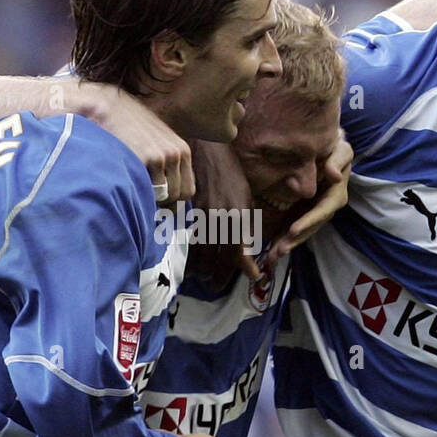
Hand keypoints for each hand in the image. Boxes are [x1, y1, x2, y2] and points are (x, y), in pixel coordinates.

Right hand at [85, 85, 193, 203]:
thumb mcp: (156, 140)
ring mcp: (161, 157)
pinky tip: (124, 178)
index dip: (171, 199)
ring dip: (147, 196)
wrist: (107, 106)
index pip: (187, 191)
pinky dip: (135, 191)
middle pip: (175, 196)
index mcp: (182, 150)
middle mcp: (176, 154)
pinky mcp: (144, 159)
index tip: (156, 199)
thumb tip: (167, 196)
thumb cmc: (127, 125)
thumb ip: (165, 162)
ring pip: (161, 197)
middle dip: (159, 201)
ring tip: (131, 183)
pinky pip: (145, 190)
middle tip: (141, 193)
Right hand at [187, 140, 259, 285]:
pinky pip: (189, 239)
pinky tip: (190, 261)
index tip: (243, 278)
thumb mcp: (246, 201)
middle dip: (215, 276)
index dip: (239, 270)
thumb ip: (247, 230)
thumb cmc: (231, 175)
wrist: (208, 151)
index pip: (237, 253)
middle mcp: (221, 218)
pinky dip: (190, 253)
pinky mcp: (189, 211)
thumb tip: (248, 258)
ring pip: (200, 252)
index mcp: (239, 216)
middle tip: (214, 285)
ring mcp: (203, 215)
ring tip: (202, 277)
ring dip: (200, 269)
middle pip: (216, 257)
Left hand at [266, 137, 352, 265]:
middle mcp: (325, 208)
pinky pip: (292, 228)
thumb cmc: (334, 148)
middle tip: (279, 250)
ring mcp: (313, 212)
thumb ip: (339, 160)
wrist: (324, 149)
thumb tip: (334, 176)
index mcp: (335, 195)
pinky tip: (270, 249)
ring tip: (272, 255)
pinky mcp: (302, 213)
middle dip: (296, 240)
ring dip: (288, 244)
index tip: (293, 230)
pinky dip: (282, 238)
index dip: (309, 221)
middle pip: (311, 227)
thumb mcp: (341, 150)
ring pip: (301, 232)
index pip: (323, 211)